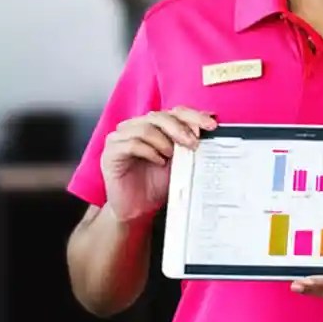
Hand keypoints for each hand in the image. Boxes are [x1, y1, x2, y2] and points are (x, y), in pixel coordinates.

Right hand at [101, 107, 215, 221]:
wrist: (136, 210)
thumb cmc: (155, 184)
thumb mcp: (178, 161)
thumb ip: (189, 143)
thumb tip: (209, 126)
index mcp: (152, 125)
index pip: (174, 111)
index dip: (193, 116)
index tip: (212, 124)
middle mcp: (135, 127)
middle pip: (160, 116)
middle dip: (180, 128)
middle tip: (193, 142)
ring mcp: (120, 138)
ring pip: (146, 127)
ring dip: (163, 141)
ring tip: (171, 156)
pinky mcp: (110, 152)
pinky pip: (131, 144)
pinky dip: (149, 151)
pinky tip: (158, 161)